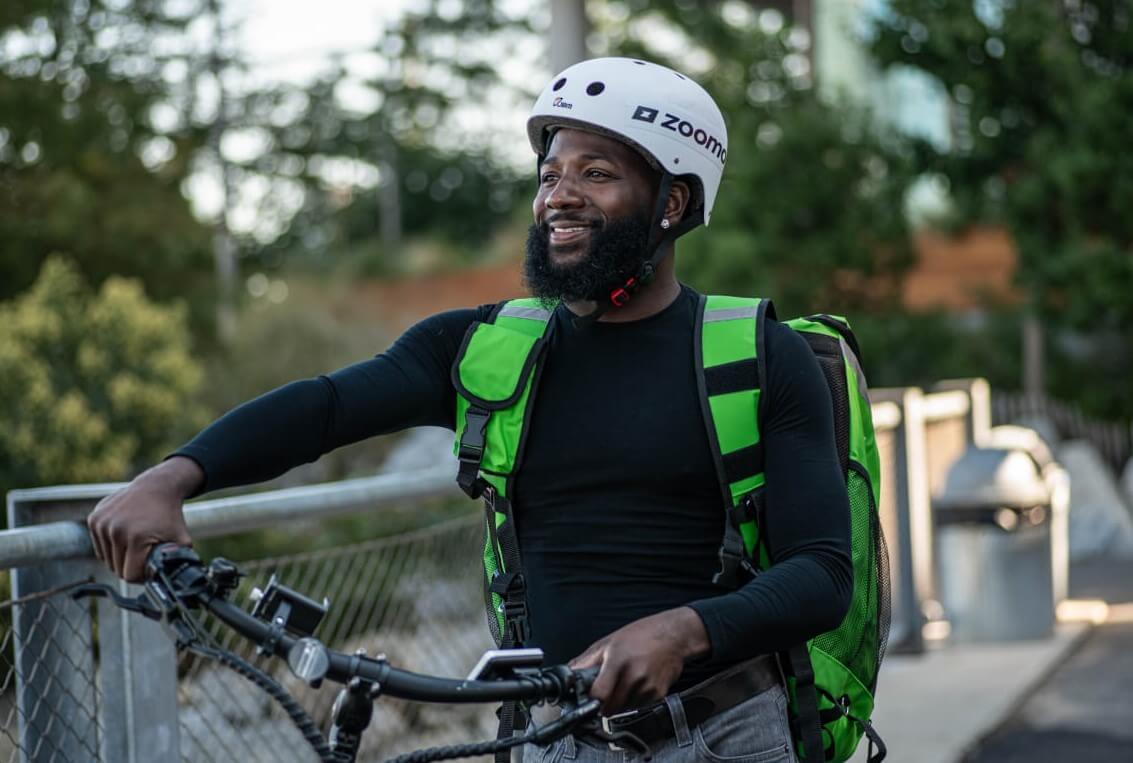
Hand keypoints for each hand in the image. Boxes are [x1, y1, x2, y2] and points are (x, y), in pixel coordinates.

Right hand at [87, 456, 201, 581]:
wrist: (157, 487)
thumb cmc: (170, 515)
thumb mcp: (182, 540)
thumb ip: (180, 562)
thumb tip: (181, 581)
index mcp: (137, 538)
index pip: (130, 576)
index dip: (141, 576)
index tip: (149, 568)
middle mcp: (116, 530)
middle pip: (117, 569)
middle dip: (131, 567)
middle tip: (144, 555)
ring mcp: (103, 523)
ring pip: (106, 560)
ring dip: (120, 557)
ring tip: (136, 544)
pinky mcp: (94, 518)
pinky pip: (99, 547)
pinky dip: (111, 547)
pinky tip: (124, 536)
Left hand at [569, 606, 710, 714]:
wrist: (674, 635)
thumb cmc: (641, 635)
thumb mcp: (609, 642)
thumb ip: (587, 661)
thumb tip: (569, 673)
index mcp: (618, 662)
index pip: (599, 695)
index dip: (590, 701)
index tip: (587, 699)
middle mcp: (634, 677)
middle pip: (610, 708)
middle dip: (603, 703)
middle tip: (605, 688)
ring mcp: (648, 687)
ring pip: (623, 710)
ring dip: (619, 702)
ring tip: (624, 681)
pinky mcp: (658, 695)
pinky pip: (638, 707)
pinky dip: (633, 700)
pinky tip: (637, 683)